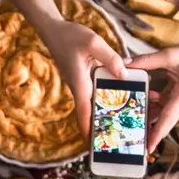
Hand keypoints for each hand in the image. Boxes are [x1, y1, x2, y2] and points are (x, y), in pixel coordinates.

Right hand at [40, 18, 124, 138]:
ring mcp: (82, 85)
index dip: (89, 132)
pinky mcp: (85, 80)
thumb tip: (124, 74)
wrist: (54, 30)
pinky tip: (121, 100)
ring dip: (105, 116)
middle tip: (116, 141)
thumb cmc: (70, 36)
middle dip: (101, 129)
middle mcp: (80, 88)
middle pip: (90, 115)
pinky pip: (96, 94)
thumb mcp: (93, 42)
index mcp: (80, 85)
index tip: (94, 148)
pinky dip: (107, 100)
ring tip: (122, 126)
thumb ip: (110, 58)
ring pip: (94, 106)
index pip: (84, 114)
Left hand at [126, 38, 178, 152]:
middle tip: (130, 141)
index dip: (156, 135)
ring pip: (158, 115)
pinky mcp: (174, 98)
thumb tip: (124, 64)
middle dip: (147, 132)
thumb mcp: (169, 55)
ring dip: (145, 117)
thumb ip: (146, 60)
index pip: (167, 120)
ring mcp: (177, 102)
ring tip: (126, 123)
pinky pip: (159, 106)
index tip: (147, 149)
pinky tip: (138, 99)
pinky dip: (148, 105)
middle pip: (162, 123)